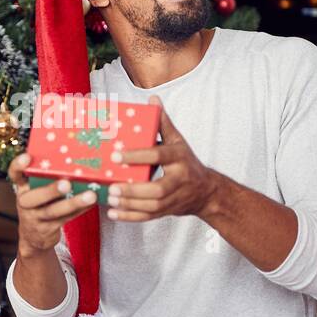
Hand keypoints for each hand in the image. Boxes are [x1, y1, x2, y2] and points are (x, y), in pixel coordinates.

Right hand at [8, 152, 97, 254]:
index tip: (27, 157)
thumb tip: (71, 159)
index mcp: (22, 188)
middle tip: (67, 184)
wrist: (33, 236)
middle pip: (36, 197)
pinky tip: (92, 203)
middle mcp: (25, 203)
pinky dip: (80, 210)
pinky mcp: (48, 229)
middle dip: (52, 190)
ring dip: (73, 203)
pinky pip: (66, 218)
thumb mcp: (35, 191)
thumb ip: (45, 178)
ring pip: (54, 211)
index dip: (18, 166)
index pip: (14, 175)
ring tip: (90, 196)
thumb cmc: (38, 205)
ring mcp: (35, 218)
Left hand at [105, 95, 219, 222]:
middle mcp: (179, 179)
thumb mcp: (178, 141)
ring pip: (152, 206)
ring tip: (110, 197)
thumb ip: (163, 123)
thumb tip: (153, 99)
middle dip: (134, 190)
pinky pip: (149, 217)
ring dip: (130, 204)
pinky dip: (131, 217)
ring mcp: (175, 197)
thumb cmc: (186, 162)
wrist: (205, 191)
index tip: (116, 155)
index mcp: (179, 157)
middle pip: (157, 189)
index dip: (137, 156)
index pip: (158, 156)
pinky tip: (114, 213)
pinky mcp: (168, 211)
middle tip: (112, 186)